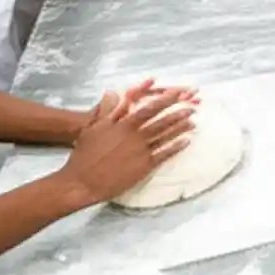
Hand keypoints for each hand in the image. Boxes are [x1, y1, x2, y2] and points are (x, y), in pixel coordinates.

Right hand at [54, 84, 196, 207]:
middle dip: (178, 111)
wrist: (80, 182)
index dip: (165, 99)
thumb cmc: (84, 155)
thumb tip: (113, 92)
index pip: (148, 107)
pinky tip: (186, 141)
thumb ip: (107, 110)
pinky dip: (176, 147)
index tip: (178, 91)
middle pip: (161, 120)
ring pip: (165, 136)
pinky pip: (163, 155)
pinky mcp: (143, 167)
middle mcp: (134, 136)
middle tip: (193, 105)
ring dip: (180, 128)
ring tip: (193, 120)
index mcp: (123, 125)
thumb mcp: (93, 128)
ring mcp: (140, 152)